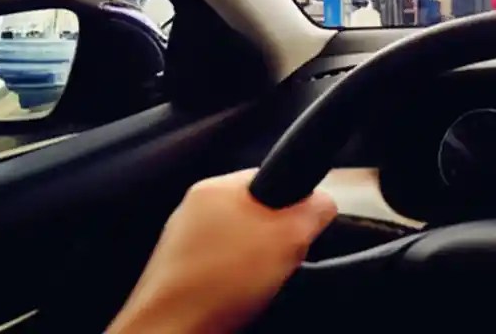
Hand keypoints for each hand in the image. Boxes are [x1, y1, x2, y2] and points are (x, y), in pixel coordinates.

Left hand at [107, 169, 336, 333]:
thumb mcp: (291, 236)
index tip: (299, 232)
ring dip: (257, 262)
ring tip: (257, 285)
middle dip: (277, 238)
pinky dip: (234, 282)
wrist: (171, 332)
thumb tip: (323, 203)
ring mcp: (182, 241)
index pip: (273, 177)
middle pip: (259, 213)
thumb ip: (316, 209)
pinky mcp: (178, 272)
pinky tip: (237, 298)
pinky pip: (222, 267)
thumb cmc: (223, 281)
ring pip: (241, 242)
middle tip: (281, 262)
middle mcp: (193, 208)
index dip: (296, 205)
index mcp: (216, 186)